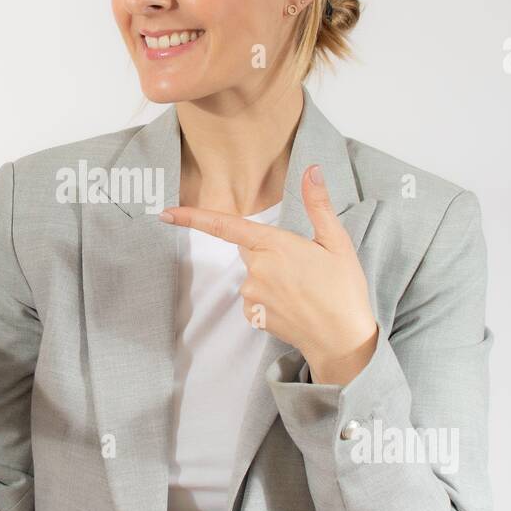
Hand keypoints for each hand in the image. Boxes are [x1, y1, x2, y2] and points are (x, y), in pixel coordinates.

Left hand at [160, 163, 378, 385]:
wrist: (342, 340)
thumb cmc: (343, 289)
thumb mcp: (336, 242)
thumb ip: (318, 205)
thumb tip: (312, 170)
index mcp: (275, 245)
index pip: (225, 226)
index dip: (193, 217)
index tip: (166, 212)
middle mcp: (257, 269)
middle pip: (249, 249)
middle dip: (269, 251)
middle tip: (303, 266)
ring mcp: (252, 295)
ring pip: (252, 274)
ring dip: (271, 276)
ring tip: (303, 289)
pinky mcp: (252, 315)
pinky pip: (254, 298)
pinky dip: (269, 298)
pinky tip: (293, 305)